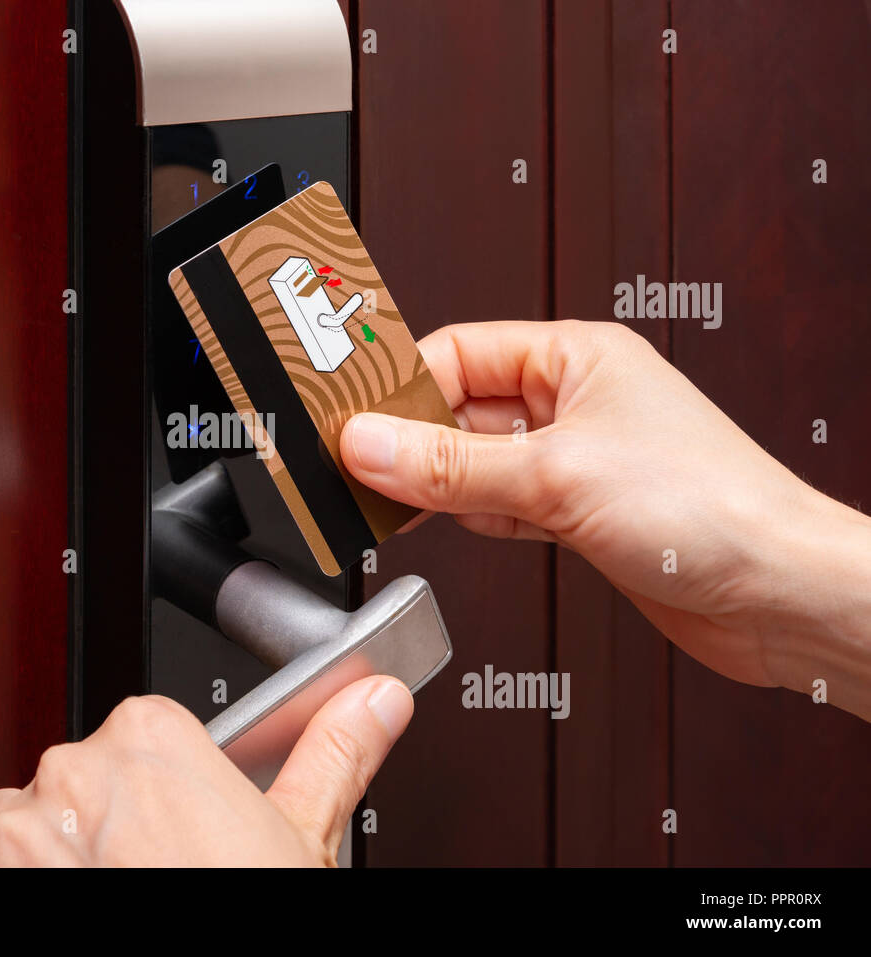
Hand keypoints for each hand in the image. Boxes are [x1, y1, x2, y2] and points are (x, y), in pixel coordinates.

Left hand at [0, 675, 412, 866]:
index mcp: (151, 736)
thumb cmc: (240, 906)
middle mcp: (74, 769)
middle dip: (103, 823)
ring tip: (96, 891)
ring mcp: (13, 828)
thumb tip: (378, 698)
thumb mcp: (300, 840)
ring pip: (11, 819)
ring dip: (39, 853)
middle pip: (77, 778)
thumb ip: (332, 755)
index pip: (142, 735)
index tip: (177, 822)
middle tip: (149, 873)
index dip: (161, 788)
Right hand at [341, 320, 870, 716]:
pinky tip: (446, 524)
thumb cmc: (710, 509)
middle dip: (411, 439)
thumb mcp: (554, 475)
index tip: (351, 420)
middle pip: (460, 407)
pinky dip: (471, 515)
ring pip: (476, 460)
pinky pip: (500, 503)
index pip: (458, 352)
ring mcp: (576, 460)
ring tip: (390, 501)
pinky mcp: (579, 513)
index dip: (400, 385)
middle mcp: (575, 402)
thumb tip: (369, 444)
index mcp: (576, 357)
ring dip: (438, 483)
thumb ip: (450, 464)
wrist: (780, 594)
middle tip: (357, 467)